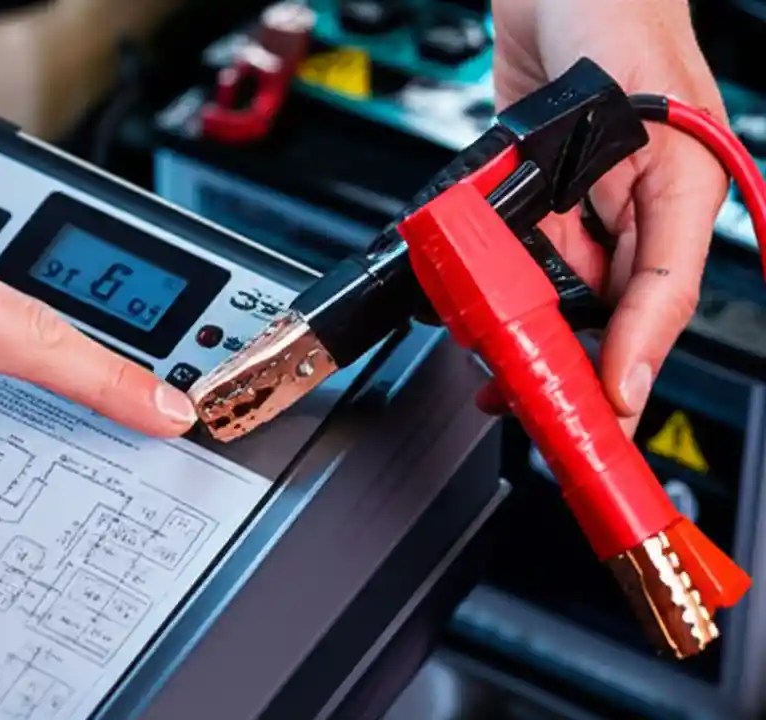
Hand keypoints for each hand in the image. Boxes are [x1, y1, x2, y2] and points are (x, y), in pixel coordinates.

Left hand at [482, 0, 727, 435]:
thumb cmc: (614, 12)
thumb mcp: (627, 116)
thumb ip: (624, 210)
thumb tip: (610, 300)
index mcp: (686, 190)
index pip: (664, 295)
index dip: (637, 356)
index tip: (612, 402)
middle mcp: (640, 204)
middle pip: (611, 306)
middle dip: (574, 357)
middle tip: (538, 400)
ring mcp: (590, 200)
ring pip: (563, 288)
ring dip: (532, 327)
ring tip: (501, 366)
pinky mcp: (543, 190)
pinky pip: (525, 253)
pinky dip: (505, 282)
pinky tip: (484, 304)